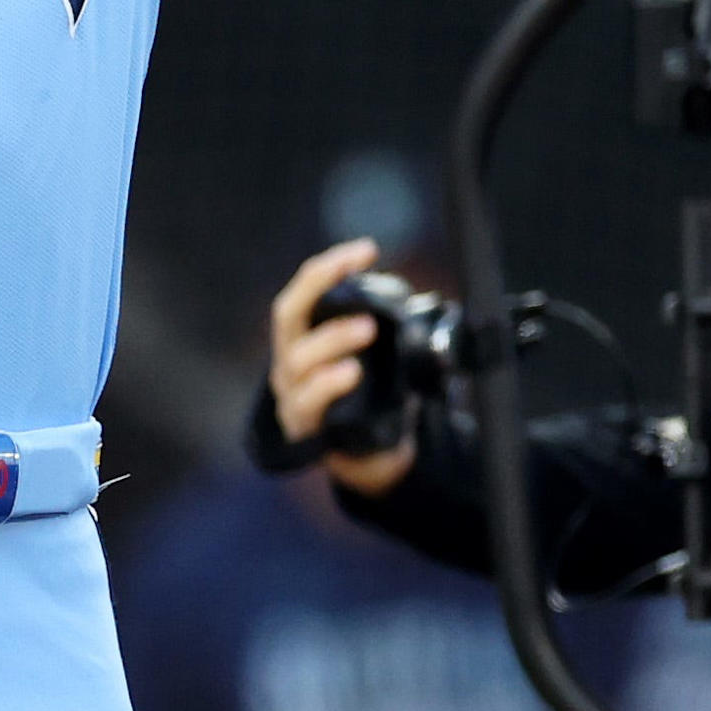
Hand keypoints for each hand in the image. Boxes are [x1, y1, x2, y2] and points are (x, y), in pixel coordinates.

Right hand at [267, 238, 412, 496]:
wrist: (373, 460)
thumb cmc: (371, 400)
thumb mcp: (377, 359)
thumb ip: (387, 331)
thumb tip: (422, 301)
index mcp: (303, 340)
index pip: (305, 293)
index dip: (328, 268)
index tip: (365, 250)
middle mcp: (290, 364)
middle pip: (288, 316)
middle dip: (318, 286)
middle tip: (355, 272)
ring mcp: (293, 397)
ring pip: (298, 360)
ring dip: (333, 337)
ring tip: (367, 327)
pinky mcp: (305, 430)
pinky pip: (308, 404)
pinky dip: (328, 384)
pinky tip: (350, 372)